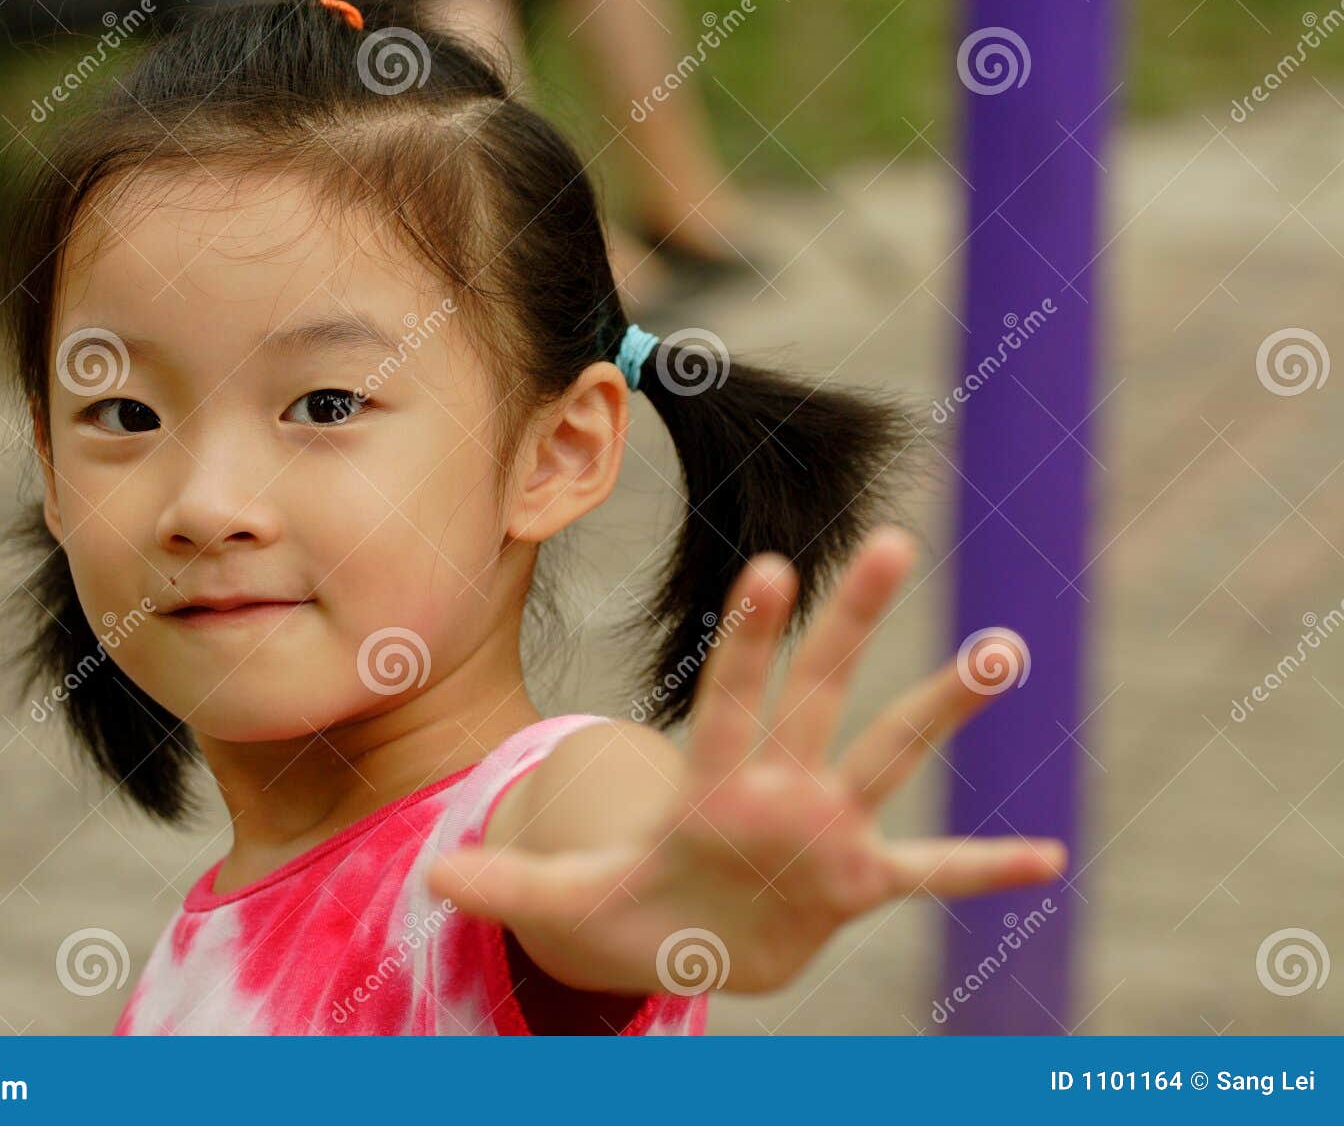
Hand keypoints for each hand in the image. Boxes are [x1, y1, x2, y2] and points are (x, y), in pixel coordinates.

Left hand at [427, 526, 1066, 995]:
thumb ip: (510, 881)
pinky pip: (931, 871)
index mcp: (712, 784)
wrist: (689, 941)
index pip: (733, 700)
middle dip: (850, 622)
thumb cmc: (631, 907)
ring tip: (1008, 648)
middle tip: (892, 539)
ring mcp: (824, 831)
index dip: (752, 643)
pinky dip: (983, 867)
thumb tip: (430, 874)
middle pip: (820, 693)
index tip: (773, 565)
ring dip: (944, 707)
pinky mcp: (857, 881)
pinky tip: (1050, 860)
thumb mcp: (565, 901)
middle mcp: (779, 788)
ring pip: (889, 753)